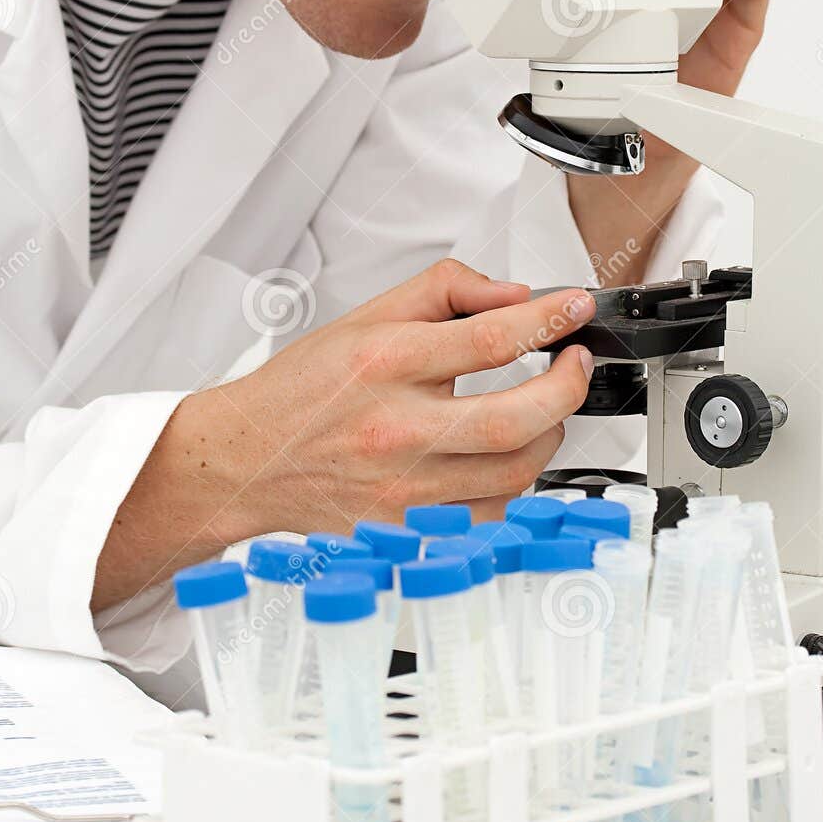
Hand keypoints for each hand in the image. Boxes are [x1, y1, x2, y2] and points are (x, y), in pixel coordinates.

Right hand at [94, 260, 595, 604]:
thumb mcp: (366, 315)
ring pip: (513, 471)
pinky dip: (516, 484)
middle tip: (574, 363)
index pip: (489, 338)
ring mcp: (403, 488)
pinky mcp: (408, 530)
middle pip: (514, 416)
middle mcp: (396, 429)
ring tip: (545, 408)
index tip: (575, 309)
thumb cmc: (305, 390)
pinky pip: (491, 515)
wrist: (248, 460)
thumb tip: (513, 295)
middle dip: (566, 386)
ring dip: (548, 434)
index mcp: (385, 364)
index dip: (548, 320)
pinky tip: (509, 456)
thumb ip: (444, 291)